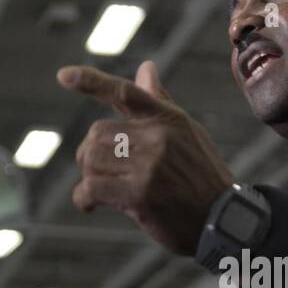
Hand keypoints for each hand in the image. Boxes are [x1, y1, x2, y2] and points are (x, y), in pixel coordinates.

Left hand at [60, 61, 233, 254]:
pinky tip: (91, 205)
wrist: (224, 220)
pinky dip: (84, 198)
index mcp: (168, 118)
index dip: (91, 81)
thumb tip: (146, 67)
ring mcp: (150, 165)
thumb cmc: (202, 177)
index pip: (124, 92)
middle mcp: (158, 136)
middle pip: (97, 133)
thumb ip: (159, 103)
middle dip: (90, 155)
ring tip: (101, 191)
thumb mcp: (187, 133)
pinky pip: (92, 187)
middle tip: (100, 174)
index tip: (63, 76)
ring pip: (91, 159)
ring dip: (88, 177)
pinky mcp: (141, 194)